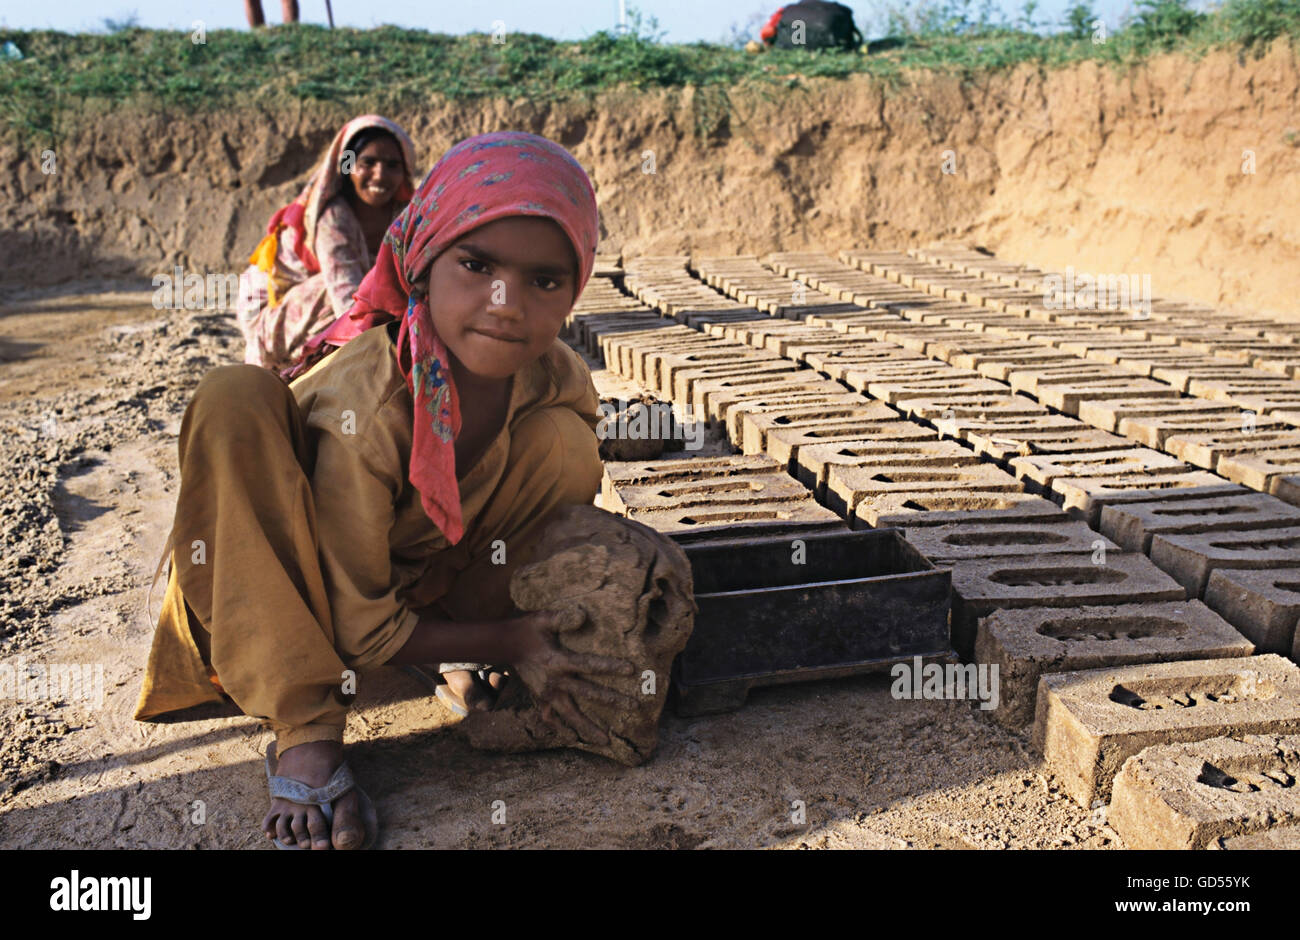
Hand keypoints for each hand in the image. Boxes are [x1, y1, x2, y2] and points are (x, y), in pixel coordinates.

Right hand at [509, 609, 636, 745]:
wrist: (504, 645)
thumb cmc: (527, 629)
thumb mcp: (542, 618)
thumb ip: (562, 618)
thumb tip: (582, 615)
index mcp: (557, 662)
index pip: (589, 665)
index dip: (610, 666)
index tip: (631, 669)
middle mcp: (554, 682)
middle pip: (588, 693)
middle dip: (612, 700)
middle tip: (635, 706)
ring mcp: (547, 693)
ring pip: (570, 715)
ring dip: (588, 728)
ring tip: (606, 741)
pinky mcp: (541, 698)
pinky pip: (552, 718)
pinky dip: (563, 728)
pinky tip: (575, 737)